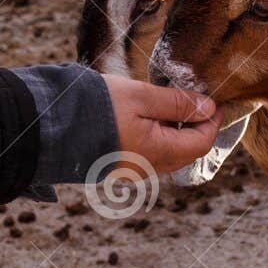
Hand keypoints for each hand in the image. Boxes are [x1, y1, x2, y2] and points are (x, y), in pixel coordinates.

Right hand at [103, 75, 221, 174]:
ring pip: (171, 156)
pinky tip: (152, 121)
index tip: (214, 100)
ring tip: (174, 108)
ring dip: (179, 134)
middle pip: (189, 153)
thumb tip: (208, 108)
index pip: (201, 142)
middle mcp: (149, 168)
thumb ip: (177, 103)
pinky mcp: (120, 167)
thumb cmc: (98, 107)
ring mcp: (133, 171)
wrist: (53, 125)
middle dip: (198, 129)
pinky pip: (152, 157)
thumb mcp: (142, 96)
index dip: (212, 121)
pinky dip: (161, 140)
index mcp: (158, 153)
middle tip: (198, 103)